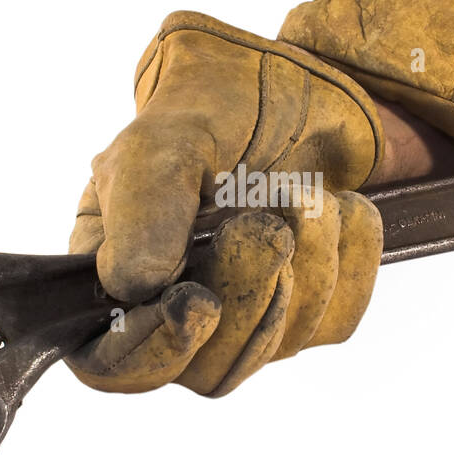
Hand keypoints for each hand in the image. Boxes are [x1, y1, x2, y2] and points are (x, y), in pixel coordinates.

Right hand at [65, 12, 385, 396]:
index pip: (106, 357)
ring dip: (304, 264)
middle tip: (268, 224)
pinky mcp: (306, 310)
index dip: (147, 351)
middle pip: (200, 369)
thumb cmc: (223, 99)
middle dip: (245, 294)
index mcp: (112, 262)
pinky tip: (340, 208)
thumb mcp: (174, 133)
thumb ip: (144, 205)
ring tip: (305, 191)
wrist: (316, 85)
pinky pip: (332, 322)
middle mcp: (170, 302)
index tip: (199, 303)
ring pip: (273, 347)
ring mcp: (241, 312)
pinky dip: (347, 260)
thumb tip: (131, 286)